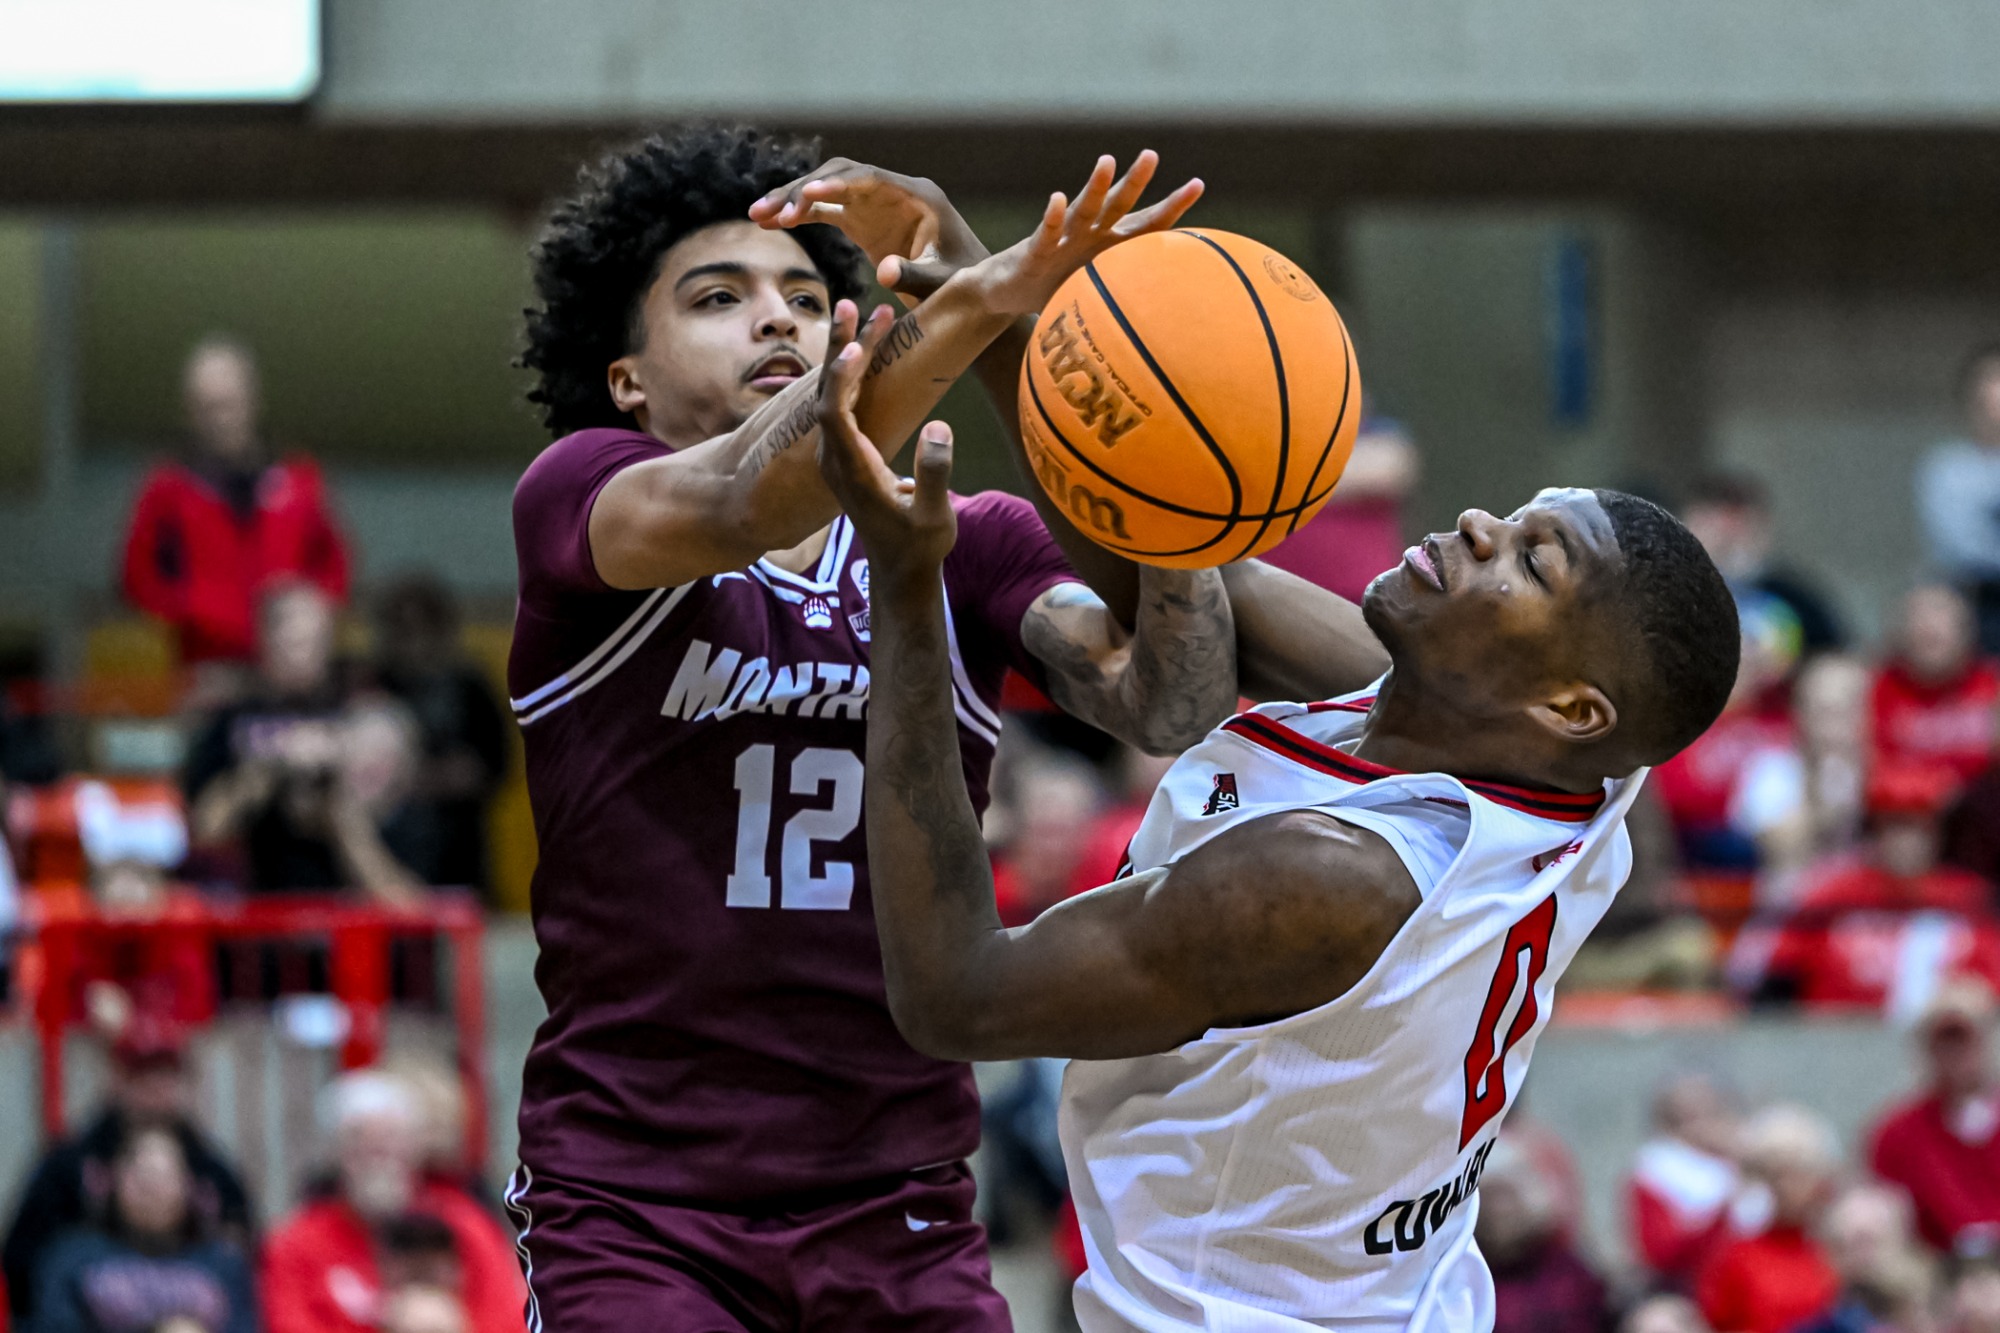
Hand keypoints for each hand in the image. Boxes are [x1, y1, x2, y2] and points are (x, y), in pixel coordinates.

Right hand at [750, 159, 988, 302]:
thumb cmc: (962, 284)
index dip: (838, 182)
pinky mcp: (863, 221)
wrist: (966, 291)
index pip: (871, 178)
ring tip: (757, 217)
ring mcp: (876, 204)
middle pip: (841, 176)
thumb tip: (883, 272)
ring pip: (827, 190)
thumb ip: (915, 274)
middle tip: (770, 210)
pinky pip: (826, 211)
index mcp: (917, 195)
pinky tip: (772, 225)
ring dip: (793, 201)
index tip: (808, 192)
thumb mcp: (942, 283)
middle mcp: (893, 192)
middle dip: (803, 190)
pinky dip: (801, 216)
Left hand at [815, 303, 957, 583]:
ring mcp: (837, 454)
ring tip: (861, 312)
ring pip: (833, 394)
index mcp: (851, 469)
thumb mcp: (933, 516)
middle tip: (855, 304)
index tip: (856, 346)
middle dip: (842, 347)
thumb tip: (939, 428)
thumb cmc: (919, 544)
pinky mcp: (846, 451)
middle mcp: (835, 457)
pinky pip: (842, 402)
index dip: (841, 378)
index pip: (834, 413)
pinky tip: (865, 348)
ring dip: (846, 353)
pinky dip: (852, 372)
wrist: (900, 569)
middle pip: (828, 393)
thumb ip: (933, 474)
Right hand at [961, 151, 1202, 316]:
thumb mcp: (1100, 293)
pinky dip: (1052, 218)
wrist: (1008, 293)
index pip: (1146, 223)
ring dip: (1095, 186)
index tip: (1198, 184)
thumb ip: (1131, 298)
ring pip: (1083, 210)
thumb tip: (1177, 324)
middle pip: (1117, 204)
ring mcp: (1063, 240)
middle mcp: (1089, 234)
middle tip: (1150, 155)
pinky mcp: (1035, 252)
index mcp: (1109, 245)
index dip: (1171, 206)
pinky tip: (1057, 199)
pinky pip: (1046, 234)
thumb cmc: (1058, 289)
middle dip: (1135, 180)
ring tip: (1107, 162)